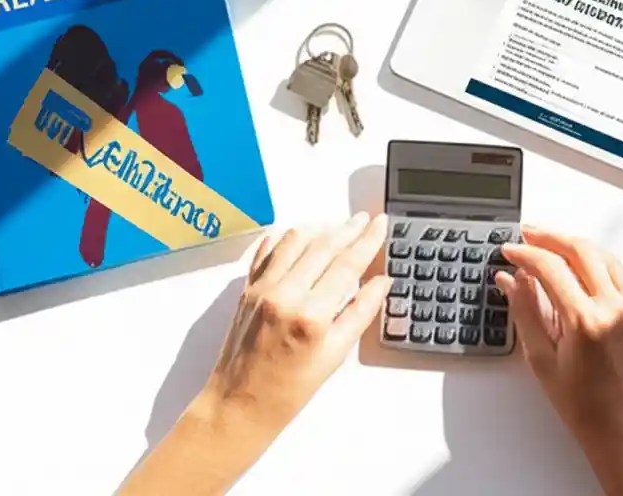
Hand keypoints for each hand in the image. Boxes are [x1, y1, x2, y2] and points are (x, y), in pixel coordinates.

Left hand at [121, 213, 390, 494]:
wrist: (241, 403)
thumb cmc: (289, 389)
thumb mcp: (336, 355)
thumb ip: (361, 313)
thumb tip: (381, 282)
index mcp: (312, 316)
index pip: (348, 265)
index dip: (368, 241)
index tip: (380, 225)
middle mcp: (285, 295)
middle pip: (323, 247)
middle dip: (347, 229)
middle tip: (364, 219)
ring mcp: (262, 289)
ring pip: (293, 241)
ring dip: (318, 229)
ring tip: (335, 225)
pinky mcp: (246, 290)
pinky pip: (266, 252)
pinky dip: (284, 239)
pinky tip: (296, 236)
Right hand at [497, 226, 622, 495]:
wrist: (622, 425)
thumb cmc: (581, 402)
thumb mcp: (541, 359)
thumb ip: (525, 312)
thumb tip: (510, 278)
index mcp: (584, 319)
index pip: (551, 268)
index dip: (525, 254)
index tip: (508, 250)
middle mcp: (611, 305)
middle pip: (579, 249)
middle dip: (549, 237)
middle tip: (525, 234)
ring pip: (600, 253)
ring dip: (572, 242)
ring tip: (546, 242)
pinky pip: (614, 268)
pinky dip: (592, 255)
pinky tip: (574, 258)